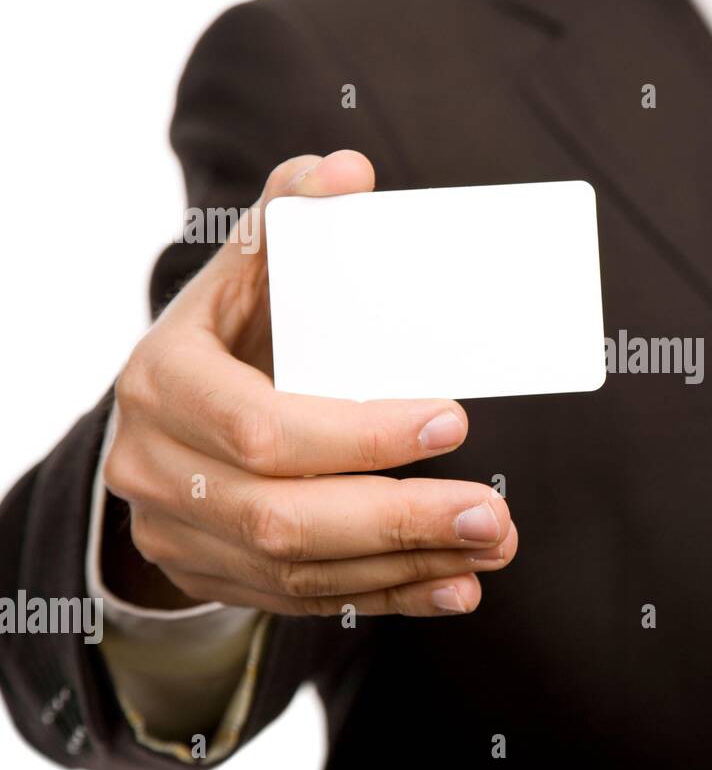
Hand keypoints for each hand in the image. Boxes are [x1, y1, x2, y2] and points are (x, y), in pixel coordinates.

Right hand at [103, 151, 515, 616]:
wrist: (169, 416)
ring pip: (301, 569)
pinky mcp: (215, 574)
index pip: (263, 426)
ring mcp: (181, 533)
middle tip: (495, 511)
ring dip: (411, 561)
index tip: (455, 420)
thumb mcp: (245, 274)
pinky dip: (389, 595)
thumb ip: (292, 223)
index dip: (359, 434)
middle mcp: (158, 468)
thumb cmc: (228, 334)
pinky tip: (457, 586)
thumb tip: (347, 170)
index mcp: (164, 382)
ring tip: (496, 545)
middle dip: (401, 518)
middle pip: (283, 516)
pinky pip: (305, 600)